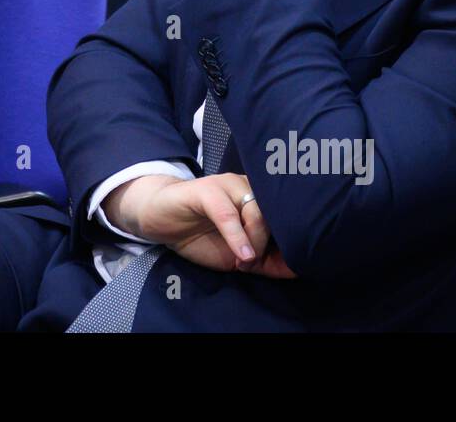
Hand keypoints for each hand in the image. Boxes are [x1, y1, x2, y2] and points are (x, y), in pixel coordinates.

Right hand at [109, 173, 296, 277]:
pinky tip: (241, 254)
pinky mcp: (205, 189)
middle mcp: (247, 186)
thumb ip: (264, 261)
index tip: (290, 265)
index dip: (289, 242)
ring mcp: (226, 184)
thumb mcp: (236, 255)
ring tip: (243, 261)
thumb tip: (296, 270)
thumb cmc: (198, 235)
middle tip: (250, 264)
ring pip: (255, 211)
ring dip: (253, 241)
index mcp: (258, 199)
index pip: (285, 217)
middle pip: (273, 214)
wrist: (158, 220)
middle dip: (267, 245)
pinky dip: (237, 235)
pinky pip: (227, 212)